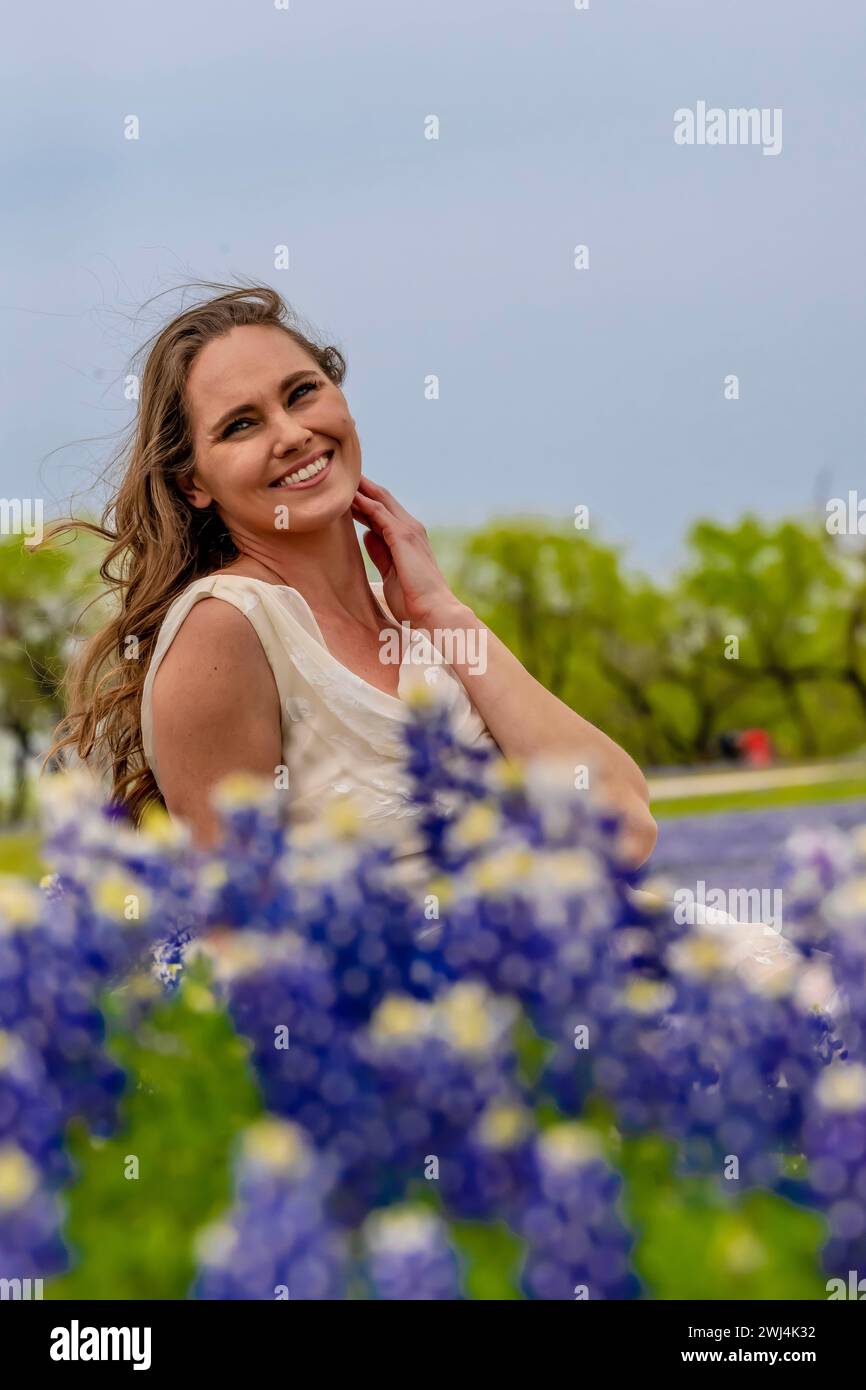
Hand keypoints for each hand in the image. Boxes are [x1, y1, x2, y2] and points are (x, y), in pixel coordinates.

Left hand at [350, 475, 458, 626]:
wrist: (433, 610)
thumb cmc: (413, 598)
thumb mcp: (391, 572)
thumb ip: (380, 552)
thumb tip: (367, 535)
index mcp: (408, 537)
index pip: (383, 510)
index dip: (364, 499)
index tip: (344, 491)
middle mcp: (410, 527)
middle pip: (382, 498)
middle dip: (361, 486)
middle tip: (340, 475)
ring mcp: (408, 530)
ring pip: (380, 500)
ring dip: (360, 489)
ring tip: (339, 479)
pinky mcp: (403, 536)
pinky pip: (379, 513)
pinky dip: (363, 502)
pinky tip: (347, 496)